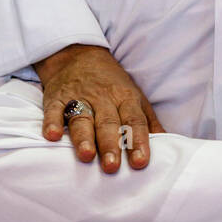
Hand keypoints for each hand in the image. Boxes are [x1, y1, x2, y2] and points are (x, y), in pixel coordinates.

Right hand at [34, 43, 165, 173]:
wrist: (79, 55)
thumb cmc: (112, 84)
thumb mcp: (135, 97)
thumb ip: (149, 123)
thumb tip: (170, 145)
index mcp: (125, 98)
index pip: (134, 121)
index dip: (138, 141)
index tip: (141, 162)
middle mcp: (103, 98)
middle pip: (108, 122)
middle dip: (111, 144)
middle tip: (112, 166)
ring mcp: (78, 97)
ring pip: (81, 117)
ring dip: (83, 137)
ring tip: (86, 155)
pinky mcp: (56, 97)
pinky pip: (53, 110)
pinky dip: (51, 122)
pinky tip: (52, 136)